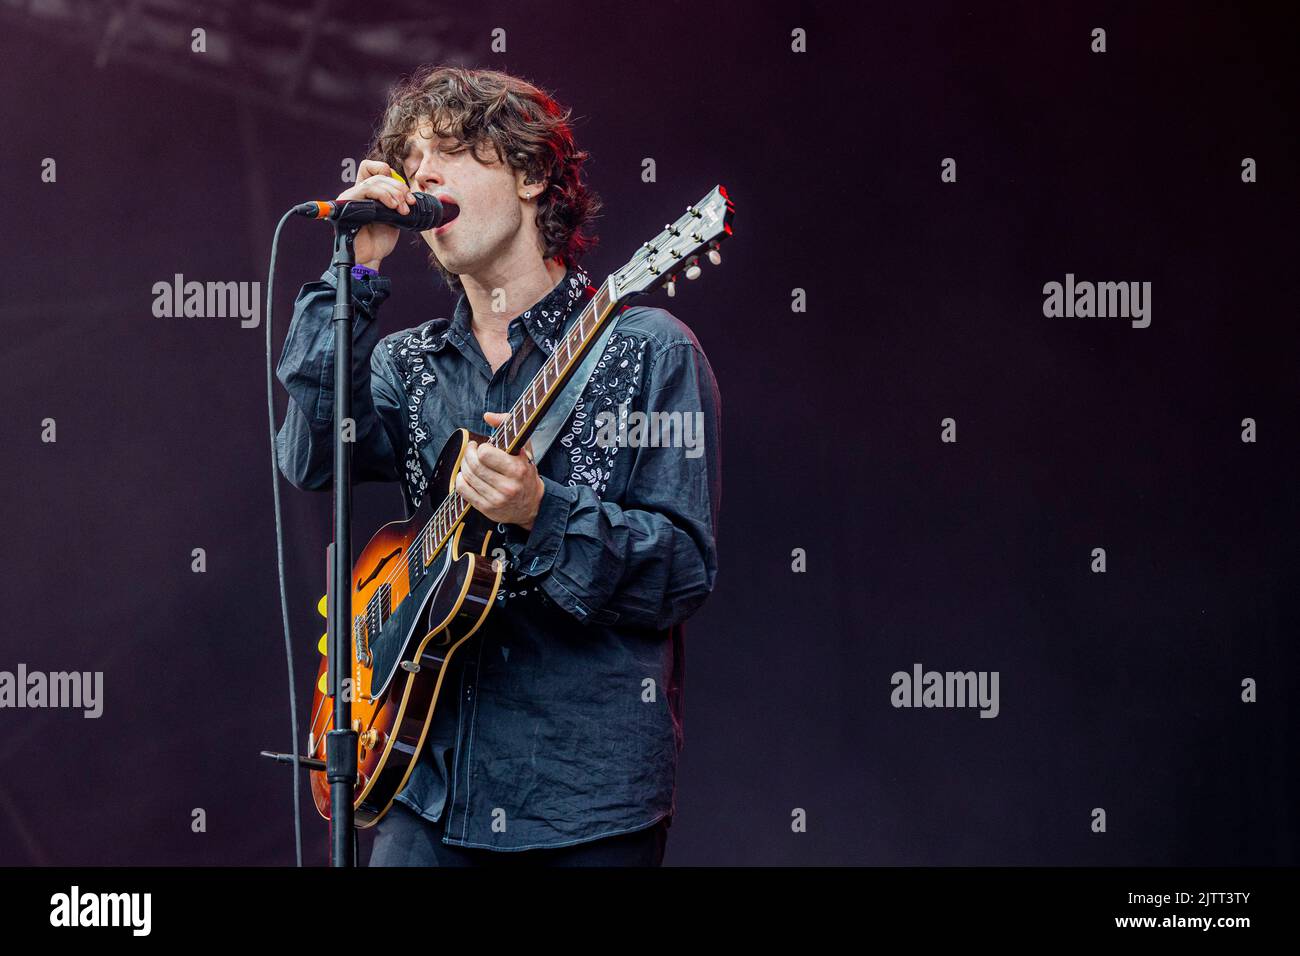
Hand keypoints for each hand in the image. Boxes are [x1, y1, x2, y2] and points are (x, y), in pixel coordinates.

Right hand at [335, 159, 412, 268]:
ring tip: (402, 209)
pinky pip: (366, 189)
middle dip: (399, 188)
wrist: (370, 258)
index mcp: (367, 192)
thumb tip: (407, 192)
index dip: (391, 174)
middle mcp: (357, 192)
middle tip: (408, 204)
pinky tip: (393, 207)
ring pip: (374, 181)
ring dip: (394, 193)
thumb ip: (397, 201)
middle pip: (378, 174)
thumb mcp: (394, 216)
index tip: (405, 194)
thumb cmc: (380, 240)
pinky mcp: (347, 203)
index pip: (374, 168)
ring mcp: (351, 197)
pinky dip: (383, 195)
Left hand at [455, 412, 544, 530]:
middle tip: (471, 450)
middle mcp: (507, 486)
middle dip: (468, 454)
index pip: (486, 454)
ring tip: (470, 461)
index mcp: (517, 469)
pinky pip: (463, 490)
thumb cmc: (526, 473)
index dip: (481, 448)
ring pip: (467, 476)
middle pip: (474, 465)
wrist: (532, 506)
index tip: (483, 447)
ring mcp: (496, 499)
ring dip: (464, 465)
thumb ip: (508, 426)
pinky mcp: (487, 509)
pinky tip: (467, 475)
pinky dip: (461, 480)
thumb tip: (488, 416)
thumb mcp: (524, 448)